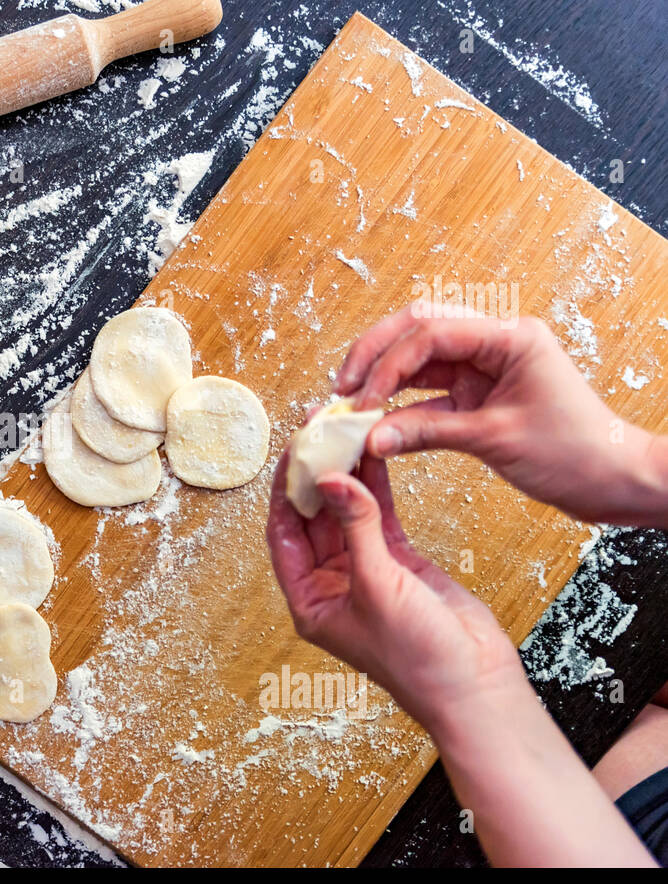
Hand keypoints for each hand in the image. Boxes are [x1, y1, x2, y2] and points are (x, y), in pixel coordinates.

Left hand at [265, 448, 525, 733]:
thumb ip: (355, 529)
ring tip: (343, 432)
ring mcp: (365, 572)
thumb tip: (329, 480)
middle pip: (312, 518)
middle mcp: (330, 585)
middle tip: (317, 430)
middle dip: (314, 475)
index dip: (285, 491)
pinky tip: (373, 455)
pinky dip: (375, 488)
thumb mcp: (378, 588)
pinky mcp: (399, 563)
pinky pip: (378, 517)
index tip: (293, 450)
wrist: (476, 686)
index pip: (283, 533)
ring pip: (347, 512)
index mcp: (309, 600)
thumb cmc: (419, 658)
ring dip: (345, 475)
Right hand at [335, 301, 667, 525]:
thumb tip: (372, 436)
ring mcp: (485, 368)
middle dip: (376, 356)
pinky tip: (377, 424)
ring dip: (384, 379)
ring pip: (419, 360)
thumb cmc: (577, 452)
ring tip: (351, 404)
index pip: (431, 333)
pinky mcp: (478, 395)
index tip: (361, 398)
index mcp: (510, 337)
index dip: (388, 364)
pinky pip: (429, 394)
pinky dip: (402, 408)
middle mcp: (495, 343)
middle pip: (418, 329)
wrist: (613, 480)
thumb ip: (428, 433)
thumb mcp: (494, 439)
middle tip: (343, 386)